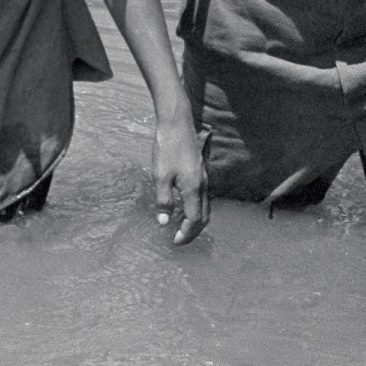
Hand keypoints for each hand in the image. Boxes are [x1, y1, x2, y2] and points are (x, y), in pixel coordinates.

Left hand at [152, 114, 209, 243]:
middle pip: (204, 216)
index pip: (194, 220)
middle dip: (193, 231)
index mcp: (194, 189)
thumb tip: (164, 222)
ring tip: (181, 227)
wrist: (177, 123)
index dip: (186, 234)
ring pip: (205, 207)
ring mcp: (203, 178)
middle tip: (179, 239)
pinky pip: (202, 197)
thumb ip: (164, 200)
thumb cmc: (167, 148)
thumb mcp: (160, 176)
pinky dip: (195, 208)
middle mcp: (202, 186)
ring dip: (195, 221)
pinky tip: (183, 207)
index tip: (175, 241)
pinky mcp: (199, 172)